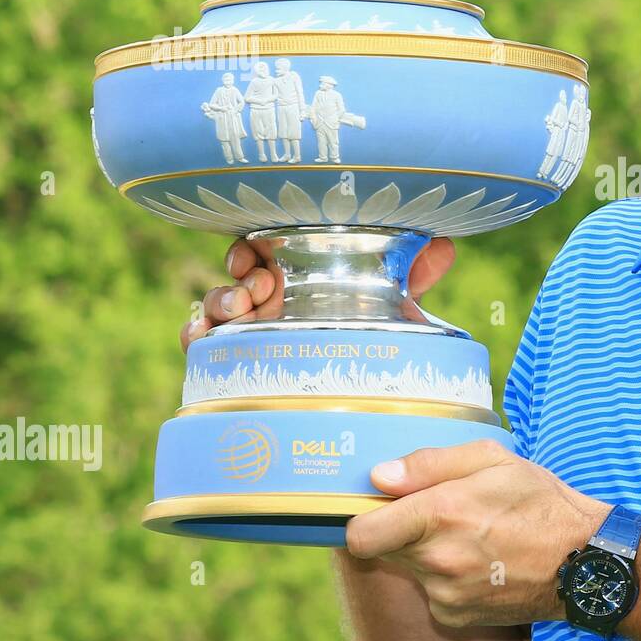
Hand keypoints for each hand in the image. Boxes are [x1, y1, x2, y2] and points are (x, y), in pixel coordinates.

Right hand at [179, 235, 455, 351]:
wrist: (365, 396)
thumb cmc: (370, 336)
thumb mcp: (394, 303)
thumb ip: (416, 273)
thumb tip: (444, 243)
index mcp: (299, 277)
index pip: (265, 248)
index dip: (255, 244)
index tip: (259, 251)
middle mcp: (270, 301)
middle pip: (236, 274)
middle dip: (240, 272)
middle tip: (261, 282)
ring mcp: (249, 332)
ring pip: (217, 306)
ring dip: (222, 300)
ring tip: (245, 305)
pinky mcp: (234, 365)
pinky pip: (202, 347)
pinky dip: (195, 334)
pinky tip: (204, 332)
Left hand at [345, 440, 608, 627]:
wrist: (584, 562)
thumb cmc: (541, 502)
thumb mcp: (494, 460)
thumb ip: (429, 464)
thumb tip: (379, 477)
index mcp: (440, 515)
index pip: (360, 534)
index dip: (363, 518)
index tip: (381, 506)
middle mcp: (436, 561)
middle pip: (381, 549)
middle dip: (400, 530)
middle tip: (443, 513)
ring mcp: (445, 595)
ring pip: (410, 569)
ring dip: (427, 553)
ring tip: (474, 537)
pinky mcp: (454, 617)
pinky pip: (431, 593)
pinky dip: (447, 578)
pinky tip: (483, 564)